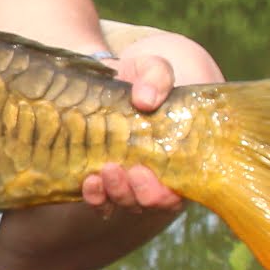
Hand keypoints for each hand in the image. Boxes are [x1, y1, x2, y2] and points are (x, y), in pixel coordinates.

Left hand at [80, 33, 222, 215]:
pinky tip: (88, 182)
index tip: (143, 172)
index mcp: (181, 155)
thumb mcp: (154, 66)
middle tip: (124, 172)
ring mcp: (129, 177)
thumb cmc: (144, 74)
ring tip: (101, 175)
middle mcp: (157, 174)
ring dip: (113, 195)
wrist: (108, 74)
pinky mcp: (103, 175)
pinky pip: (102, 199)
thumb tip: (146, 100)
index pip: (179, 190)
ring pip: (124, 203)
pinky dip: (95, 196)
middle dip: (135, 194)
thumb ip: (157, 77)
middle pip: (149, 203)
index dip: (163, 193)